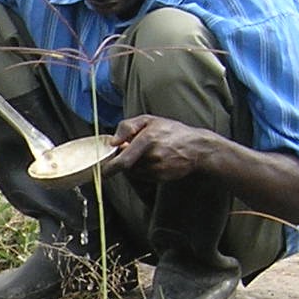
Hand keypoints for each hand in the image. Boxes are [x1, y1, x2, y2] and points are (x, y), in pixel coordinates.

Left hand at [107, 115, 231, 184]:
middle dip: (121, 163)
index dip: (110, 168)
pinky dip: (143, 170)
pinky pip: (144, 176)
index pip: (123, 161)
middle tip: (123, 156)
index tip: (102, 169)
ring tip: (146, 153)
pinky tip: (154, 160)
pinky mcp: (162, 178)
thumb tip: (113, 142)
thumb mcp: (149, 120)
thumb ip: (127, 127)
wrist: (197, 147)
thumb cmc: (171, 131)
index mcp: (148, 139)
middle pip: (127, 167)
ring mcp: (158, 169)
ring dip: (133, 165)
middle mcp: (153, 157)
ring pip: (134, 172)